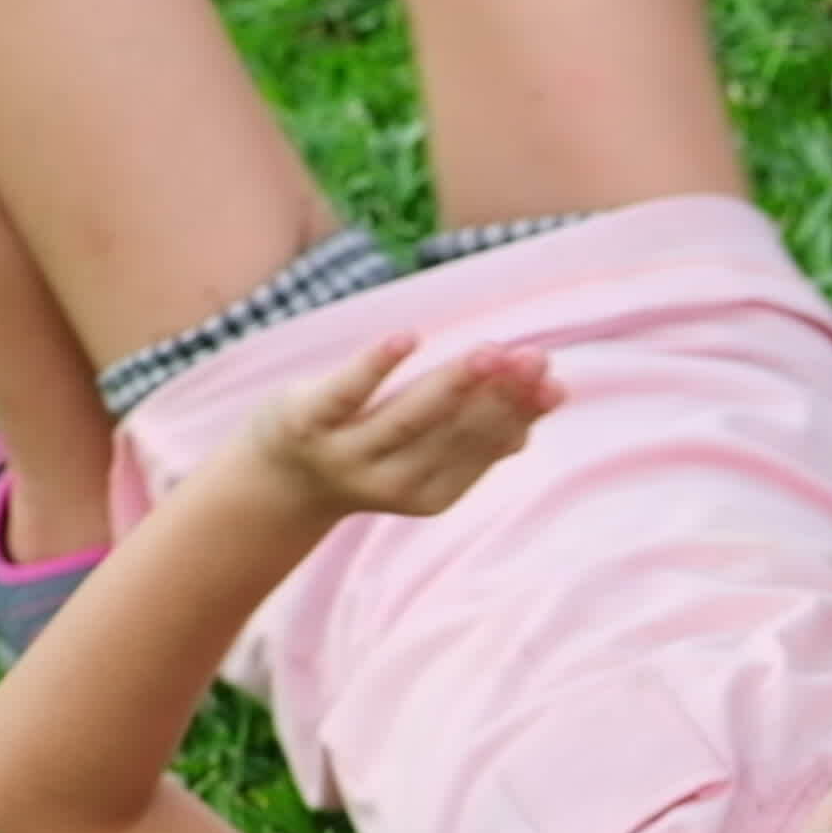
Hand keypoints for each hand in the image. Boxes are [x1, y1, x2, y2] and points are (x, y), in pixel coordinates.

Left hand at [248, 335, 559, 519]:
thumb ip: (484, 428)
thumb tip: (550, 395)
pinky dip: (376, 367)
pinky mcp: (307, 419)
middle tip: (534, 360)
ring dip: (453, 384)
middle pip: (453, 435)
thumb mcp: (427, 450)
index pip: (483, 451)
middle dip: (498, 398)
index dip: (520, 418)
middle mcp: (390, 481)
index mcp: (431, 493)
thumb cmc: (371, 451)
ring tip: (491, 353)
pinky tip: (408, 339)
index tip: (554, 384)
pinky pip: (346, 393)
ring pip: (409, 418)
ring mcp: (346, 452)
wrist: (277, 478)